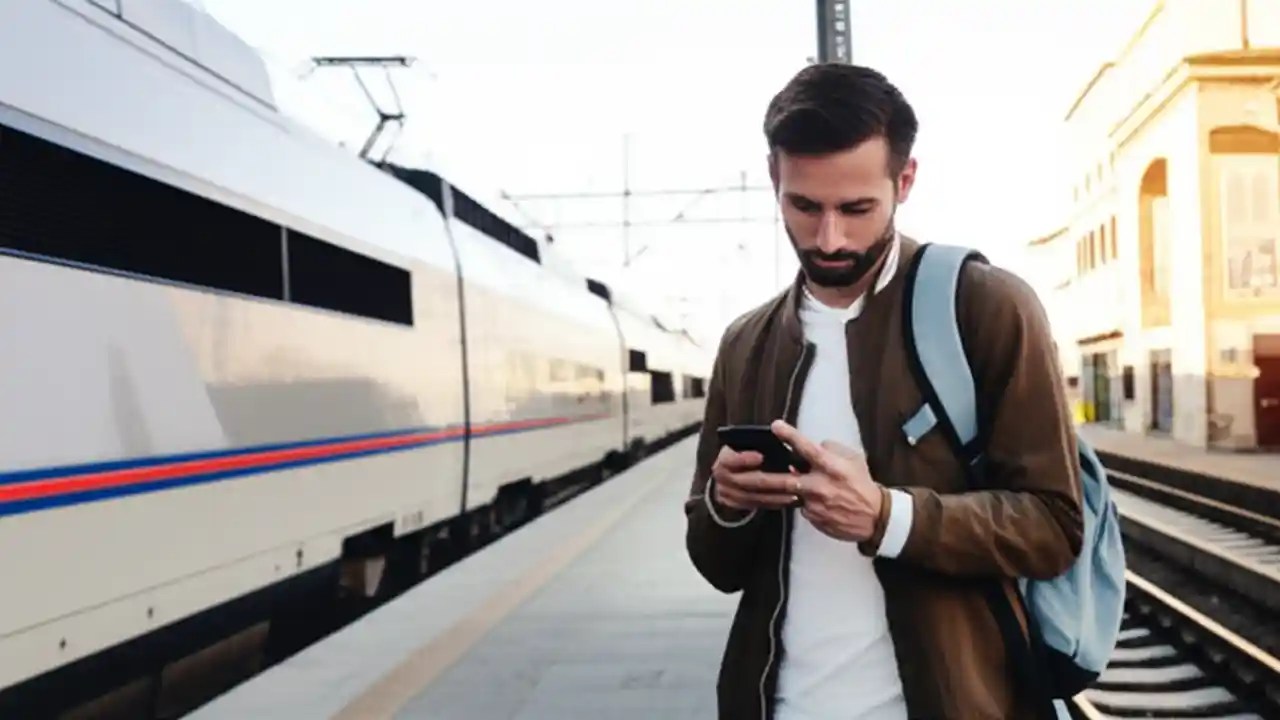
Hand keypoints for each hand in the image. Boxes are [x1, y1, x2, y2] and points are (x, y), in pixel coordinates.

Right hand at [711, 445, 802, 511]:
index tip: (761, 456)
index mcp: (724, 457)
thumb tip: (778, 432)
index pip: (729, 459)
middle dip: (768, 482)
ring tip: (795, 494)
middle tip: (789, 481)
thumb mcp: (751, 443)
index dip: (744, 458)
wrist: (733, 468)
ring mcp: (724, 491)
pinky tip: (787, 500)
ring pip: (751, 497)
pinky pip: (754, 505)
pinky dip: (772, 503)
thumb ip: (761, 443)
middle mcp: (720, 475)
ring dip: (774, 496)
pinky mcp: (732, 503)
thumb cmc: (749, 450)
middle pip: (743, 481)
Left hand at [769, 419, 883, 542]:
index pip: (806, 448)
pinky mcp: (813, 518)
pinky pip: (801, 506)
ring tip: (775, 484)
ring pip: (790, 494)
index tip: (775, 426)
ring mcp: (815, 504)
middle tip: (741, 474)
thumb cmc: (862, 484)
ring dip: (782, 489)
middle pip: (782, 481)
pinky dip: (803, 501)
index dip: (790, 436)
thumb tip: (816, 445)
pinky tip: (817, 501)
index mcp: (831, 467)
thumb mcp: (853, 459)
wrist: (874, 517)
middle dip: (759, 478)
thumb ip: (832, 449)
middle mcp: (819, 485)